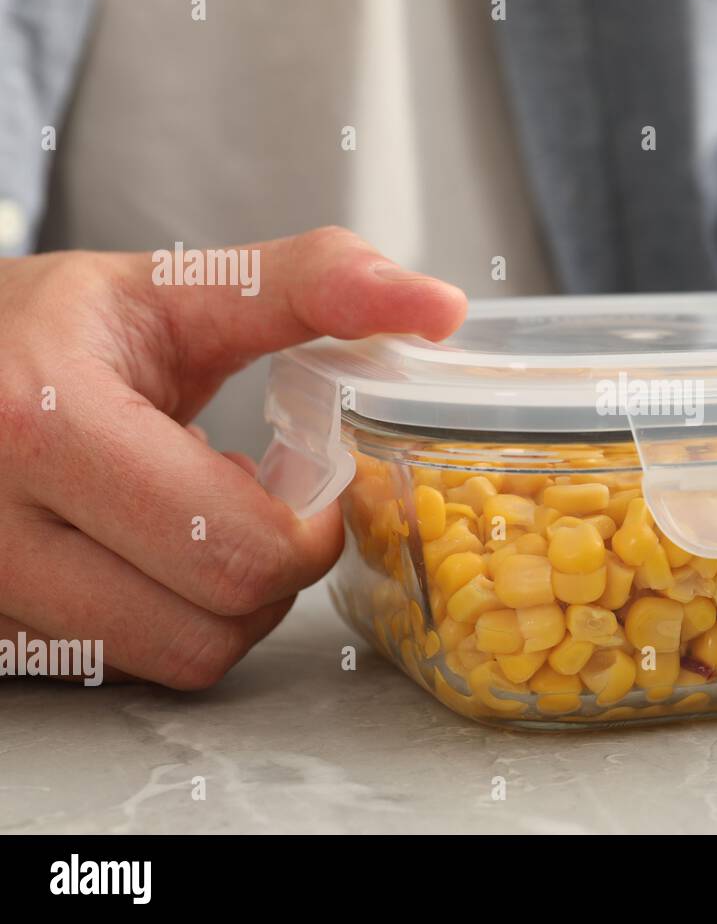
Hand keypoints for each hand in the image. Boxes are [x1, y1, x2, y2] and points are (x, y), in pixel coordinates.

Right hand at [0, 227, 464, 685]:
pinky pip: (127, 669)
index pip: (234, 546)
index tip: (304, 479)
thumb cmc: (52, 328)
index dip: (306, 525)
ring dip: (227, 602)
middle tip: (261, 500)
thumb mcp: (177, 289)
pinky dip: (169, 620)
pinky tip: (151, 552)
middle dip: (276, 566)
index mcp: (42, 422)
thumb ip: (313, 283)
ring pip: (177, 661)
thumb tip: (438, 305)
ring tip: (201, 520)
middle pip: (213, 620)